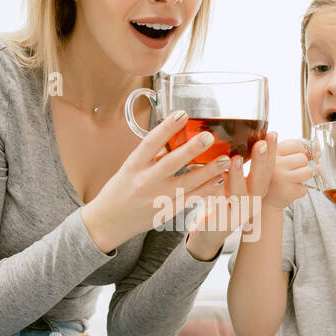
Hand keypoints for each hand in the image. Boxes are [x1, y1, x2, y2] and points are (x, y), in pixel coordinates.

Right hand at [81, 111, 228, 252]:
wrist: (109, 221)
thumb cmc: (120, 190)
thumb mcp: (130, 168)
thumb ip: (151, 154)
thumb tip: (173, 135)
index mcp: (133, 166)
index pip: (150, 143)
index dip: (167, 128)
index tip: (182, 114)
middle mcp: (145, 182)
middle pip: (171, 163)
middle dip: (192, 150)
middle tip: (209, 138)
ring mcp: (157, 198)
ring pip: (187, 184)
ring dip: (208, 171)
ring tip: (225, 160)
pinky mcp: (167, 211)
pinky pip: (191, 199)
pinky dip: (206, 190)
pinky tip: (219, 181)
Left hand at [187, 132, 275, 247]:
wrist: (210, 235)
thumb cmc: (222, 203)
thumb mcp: (233, 184)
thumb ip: (237, 165)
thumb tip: (241, 137)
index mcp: (255, 192)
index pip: (267, 170)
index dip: (271, 154)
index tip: (272, 134)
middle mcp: (250, 203)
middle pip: (260, 183)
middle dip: (260, 162)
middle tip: (260, 144)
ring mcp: (236, 215)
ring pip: (240, 196)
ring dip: (238, 177)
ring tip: (234, 160)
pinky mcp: (220, 224)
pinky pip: (219, 210)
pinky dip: (216, 197)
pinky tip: (213, 185)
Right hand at [259, 138, 314, 209]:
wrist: (264, 199)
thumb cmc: (274, 175)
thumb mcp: (279, 157)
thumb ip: (297, 150)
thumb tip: (319, 151)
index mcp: (271, 151)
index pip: (297, 144)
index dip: (302, 151)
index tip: (297, 157)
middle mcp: (274, 163)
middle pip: (303, 158)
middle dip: (302, 165)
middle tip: (291, 171)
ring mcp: (281, 178)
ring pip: (308, 172)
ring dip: (304, 176)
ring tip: (293, 179)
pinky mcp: (287, 192)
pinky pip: (305, 188)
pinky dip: (301, 189)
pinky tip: (290, 189)